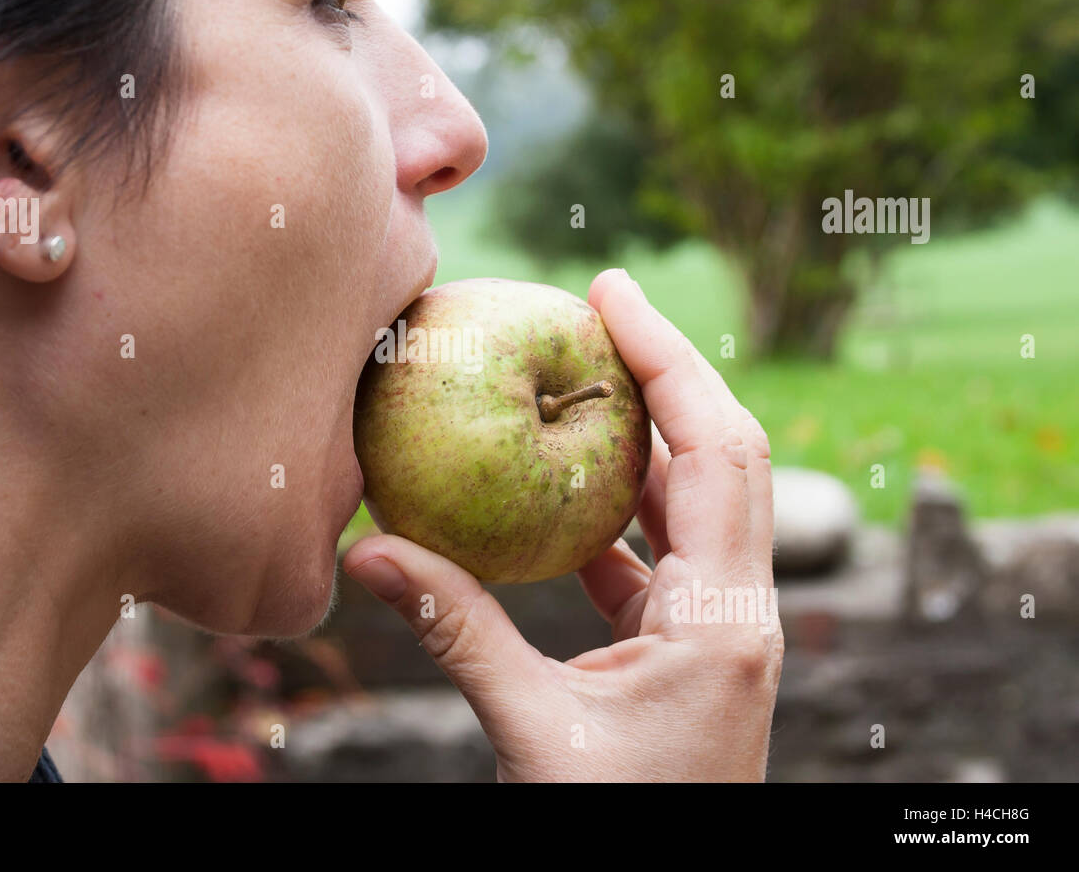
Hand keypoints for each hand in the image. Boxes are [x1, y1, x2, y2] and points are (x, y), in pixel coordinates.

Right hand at [344, 268, 782, 780]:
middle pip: (725, 455)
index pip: (716, 451)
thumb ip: (455, 632)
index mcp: (727, 622)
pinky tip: (558, 492)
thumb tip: (366, 548)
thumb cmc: (614, 830)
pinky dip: (615, 510)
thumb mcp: (532, 733)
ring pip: (698, 502)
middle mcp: (741, 614)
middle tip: (600, 305)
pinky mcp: (689, 651)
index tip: (612, 290)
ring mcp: (721, 632)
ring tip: (578, 378)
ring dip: (642, 438)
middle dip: (666, 374)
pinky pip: (661, 556)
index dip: (668, 360)